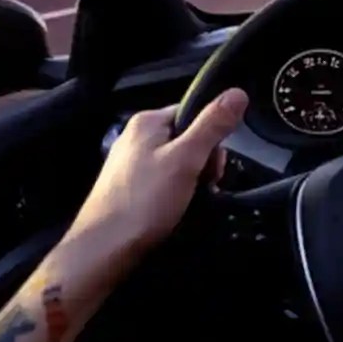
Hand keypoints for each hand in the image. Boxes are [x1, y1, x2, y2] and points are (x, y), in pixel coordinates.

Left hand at [67, 88, 248, 254]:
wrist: (104, 249)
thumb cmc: (145, 201)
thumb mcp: (186, 159)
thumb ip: (212, 125)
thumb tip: (238, 92)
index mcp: (147, 121)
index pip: (193, 114)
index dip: (211, 138)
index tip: (213, 166)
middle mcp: (136, 138)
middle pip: (188, 140)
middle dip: (203, 164)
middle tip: (202, 188)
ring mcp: (130, 165)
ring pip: (178, 164)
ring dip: (192, 183)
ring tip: (189, 203)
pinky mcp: (129, 189)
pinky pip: (164, 182)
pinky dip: (176, 195)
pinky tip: (176, 210)